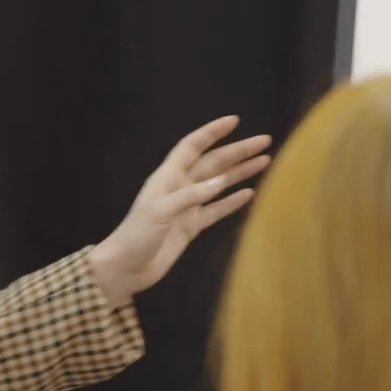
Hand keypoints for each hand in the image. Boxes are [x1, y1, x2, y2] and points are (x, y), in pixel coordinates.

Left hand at [88, 116, 270, 305]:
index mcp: (167, 177)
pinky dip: (232, 202)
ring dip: (240, 172)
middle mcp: (178, 187)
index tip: (235, 121)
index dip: (212, 132)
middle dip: (237, 151)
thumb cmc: (136, 236)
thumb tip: (222, 182)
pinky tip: (249, 194)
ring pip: (218, 184)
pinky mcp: (190, 227)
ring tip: (264, 161)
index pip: (192, 147)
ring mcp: (186, 207)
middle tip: (264, 142)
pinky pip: (216, 210)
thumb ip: (190, 196)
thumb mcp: (160, 211)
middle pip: (212, 163)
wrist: (126, 269)